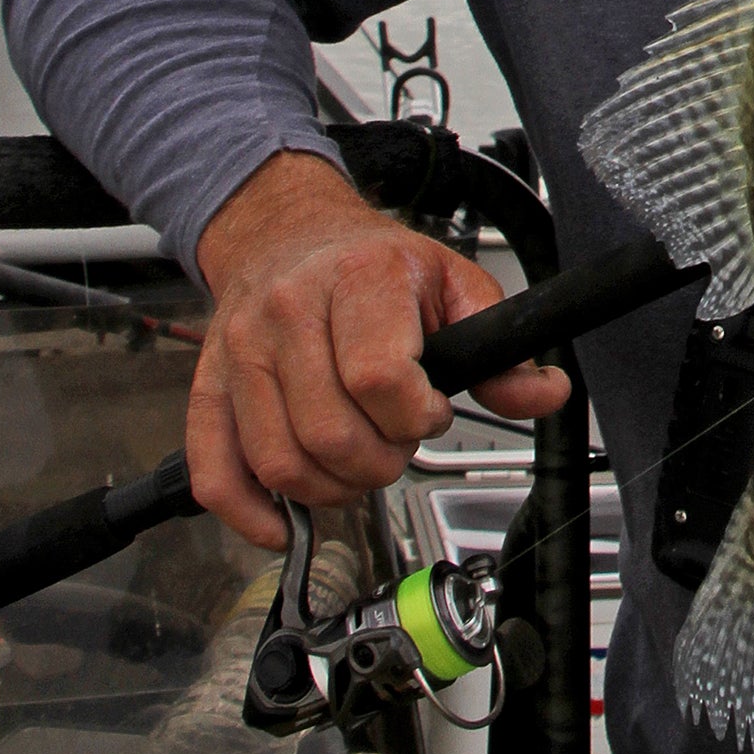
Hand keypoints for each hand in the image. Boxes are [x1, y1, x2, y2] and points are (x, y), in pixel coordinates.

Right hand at [189, 151, 573, 546]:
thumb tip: (544, 394)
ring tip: (358, 458)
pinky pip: (217, 471)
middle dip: (380, 460)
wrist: (290, 233)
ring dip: (331, 487)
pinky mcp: (209, 387)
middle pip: (330, 432)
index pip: (379, 377)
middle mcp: (290, 312)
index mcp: (359, 278)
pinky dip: (252, 513)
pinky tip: (286, 520)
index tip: (430, 411)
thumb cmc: (373, 263)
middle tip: (396, 440)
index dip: (415, 416)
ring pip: (280, 461)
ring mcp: (241, 351)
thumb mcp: (453, 284)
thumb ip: (499, 349)